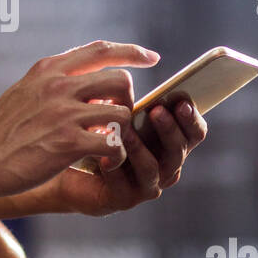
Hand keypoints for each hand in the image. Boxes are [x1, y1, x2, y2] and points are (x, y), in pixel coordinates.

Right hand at [0, 40, 160, 196]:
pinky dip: (116, 155)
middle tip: (117, 118)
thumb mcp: (23, 90)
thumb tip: (84, 79)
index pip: (101, 49)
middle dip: (127, 100)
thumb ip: (53, 81)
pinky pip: (113, 143)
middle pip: (120, 79)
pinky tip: (105, 162)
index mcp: (49, 69)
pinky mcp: (68, 142)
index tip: (151, 58)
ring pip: (122, 112)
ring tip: (110, 144)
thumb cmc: (0, 130)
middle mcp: (59, 85)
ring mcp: (64, 113)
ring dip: (123, 132)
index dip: (131, 52)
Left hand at [35, 95, 207, 216]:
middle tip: (156, 111)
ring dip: (140, 148)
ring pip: (153, 169)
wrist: (63, 162)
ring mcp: (145, 185)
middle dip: (170, 130)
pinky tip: (104, 156)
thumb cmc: (95, 130)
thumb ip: (134, 94)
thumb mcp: (116, 109)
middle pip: (179, 151)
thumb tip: (145, 58)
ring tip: (125, 131)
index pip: (193, 131)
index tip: (181, 100)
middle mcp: (164, 165)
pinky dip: (115, 169)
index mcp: (169, 141)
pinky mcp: (122, 200)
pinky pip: (123, 186)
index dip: (192, 118)